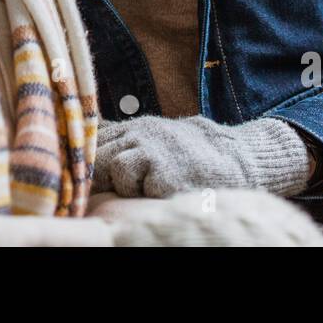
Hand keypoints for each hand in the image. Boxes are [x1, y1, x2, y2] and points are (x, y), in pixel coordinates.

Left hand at [93, 114, 311, 197]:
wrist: (234, 157)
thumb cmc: (188, 153)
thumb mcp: (153, 135)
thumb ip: (122, 138)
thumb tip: (89, 136)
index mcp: (133, 127)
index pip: (92, 140)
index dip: (87, 160)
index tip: (91, 175)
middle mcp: (139, 134)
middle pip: (98, 156)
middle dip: (101, 176)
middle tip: (117, 189)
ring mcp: (152, 151)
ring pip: (116, 170)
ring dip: (127, 186)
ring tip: (151, 188)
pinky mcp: (166, 173)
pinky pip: (139, 187)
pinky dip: (149, 194)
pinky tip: (165, 191)